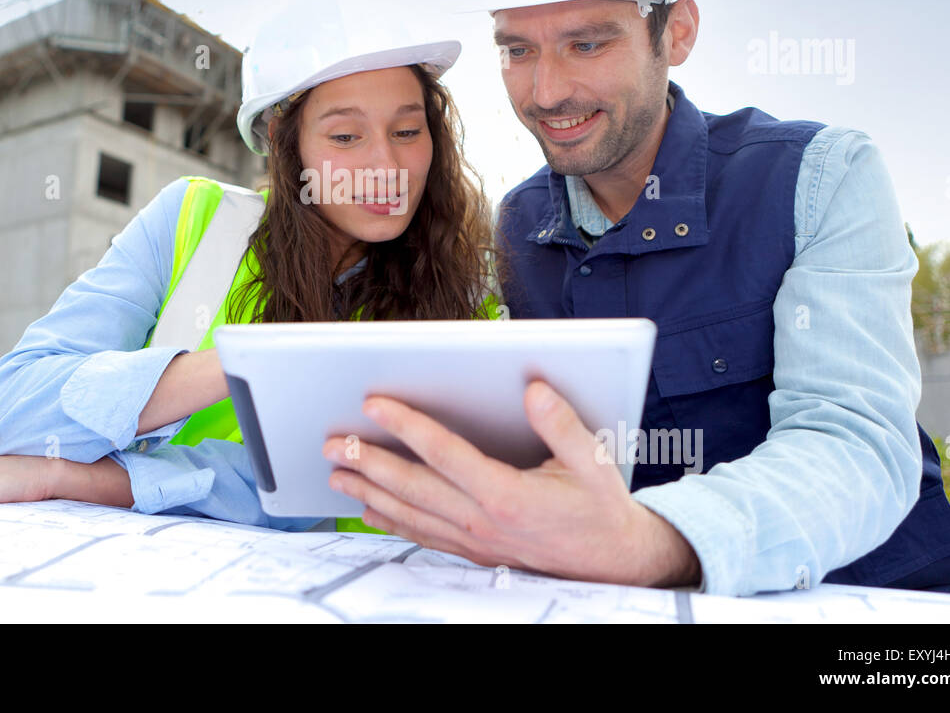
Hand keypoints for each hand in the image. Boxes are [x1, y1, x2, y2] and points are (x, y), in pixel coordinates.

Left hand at [322, 380, 701, 587]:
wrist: (614, 561)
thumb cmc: (600, 506)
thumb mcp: (592, 460)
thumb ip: (560, 423)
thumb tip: (533, 388)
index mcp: (508, 494)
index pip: (445, 454)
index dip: (407, 426)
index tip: (375, 403)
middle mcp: (484, 521)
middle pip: (414, 487)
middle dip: (369, 462)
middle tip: (334, 442)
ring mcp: (475, 541)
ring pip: (411, 514)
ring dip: (369, 491)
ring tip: (336, 471)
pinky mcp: (475, 552)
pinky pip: (423, 536)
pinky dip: (391, 522)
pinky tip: (368, 509)